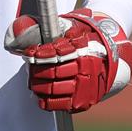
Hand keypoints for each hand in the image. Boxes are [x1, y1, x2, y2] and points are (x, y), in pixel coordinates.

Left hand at [3, 8, 131, 112]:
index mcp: (83, 51)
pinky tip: (40, 96)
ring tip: (33, 82)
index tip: (30, 54)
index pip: (56, 54)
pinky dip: (46, 101)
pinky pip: (59, 104)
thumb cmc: (86, 45)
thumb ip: (54, 27)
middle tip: (30, 69)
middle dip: (36, 71)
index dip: (40, 54)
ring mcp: (84, 88)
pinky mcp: (82, 102)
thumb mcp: (75, 29)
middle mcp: (85, 70)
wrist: (108, 64)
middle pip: (52, 72)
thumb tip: (23, 26)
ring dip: (38, 85)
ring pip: (53, 89)